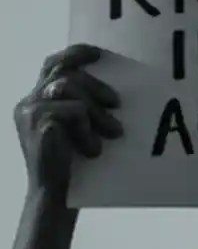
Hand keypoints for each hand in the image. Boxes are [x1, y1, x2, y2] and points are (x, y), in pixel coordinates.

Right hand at [14, 44, 121, 195]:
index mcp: (37, 99)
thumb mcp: (80, 127)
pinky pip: (74, 110)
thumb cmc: (74, 162)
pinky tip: (93, 149)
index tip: (99, 54)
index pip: (53, 64)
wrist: (56, 195)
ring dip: (97, 110)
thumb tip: (115, 90)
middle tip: (118, 104)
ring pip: (70, 88)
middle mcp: (28, 101)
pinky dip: (89, 129)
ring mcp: (29, 111)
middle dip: (97, 86)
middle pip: (66, 73)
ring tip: (113, 132)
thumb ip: (84, 104)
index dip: (76, 54)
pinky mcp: (37, 123)